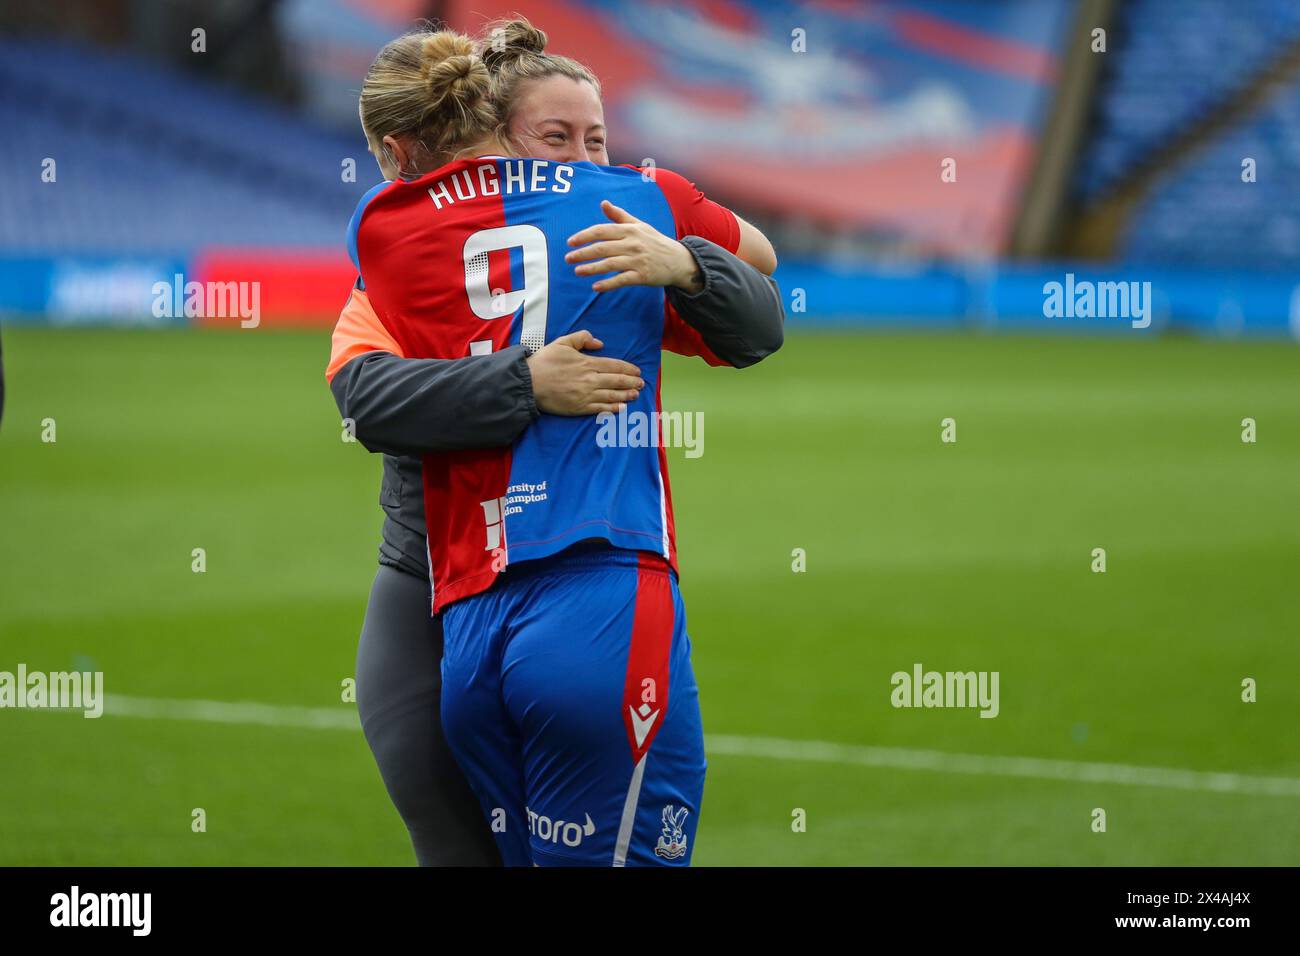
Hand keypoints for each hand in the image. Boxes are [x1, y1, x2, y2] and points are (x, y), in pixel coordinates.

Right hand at [526, 330, 643, 415]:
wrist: (529, 383)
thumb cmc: (544, 362)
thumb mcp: (562, 342)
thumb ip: (582, 338)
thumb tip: (599, 342)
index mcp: (587, 363)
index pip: (614, 365)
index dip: (628, 369)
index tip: (637, 371)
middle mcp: (590, 380)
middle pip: (617, 381)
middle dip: (631, 382)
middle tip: (641, 384)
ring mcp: (586, 395)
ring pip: (612, 395)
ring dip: (626, 395)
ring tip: (636, 394)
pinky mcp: (579, 408)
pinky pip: (600, 408)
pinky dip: (613, 408)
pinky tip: (621, 408)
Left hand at [565, 201, 703, 292]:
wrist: (678, 260)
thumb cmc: (655, 242)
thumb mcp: (639, 225)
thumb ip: (619, 216)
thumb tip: (603, 203)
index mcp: (630, 230)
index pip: (602, 231)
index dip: (584, 236)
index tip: (570, 242)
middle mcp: (633, 244)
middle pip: (602, 248)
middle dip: (583, 253)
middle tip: (568, 258)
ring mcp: (637, 260)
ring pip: (609, 264)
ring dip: (591, 268)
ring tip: (577, 272)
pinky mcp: (642, 276)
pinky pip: (621, 280)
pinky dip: (608, 284)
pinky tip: (595, 287)